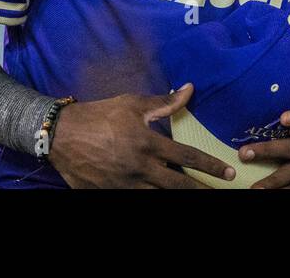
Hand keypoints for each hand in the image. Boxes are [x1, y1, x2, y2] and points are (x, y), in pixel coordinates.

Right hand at [48, 84, 236, 188]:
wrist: (60, 135)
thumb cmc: (99, 115)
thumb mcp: (131, 104)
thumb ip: (163, 103)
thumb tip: (189, 90)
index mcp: (147, 144)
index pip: (187, 157)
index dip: (211, 165)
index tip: (229, 172)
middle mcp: (140, 168)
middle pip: (178, 186)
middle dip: (201, 190)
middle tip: (221, 192)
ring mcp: (125, 185)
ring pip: (159, 197)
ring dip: (177, 195)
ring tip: (194, 194)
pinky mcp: (110, 195)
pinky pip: (136, 199)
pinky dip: (149, 196)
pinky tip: (160, 194)